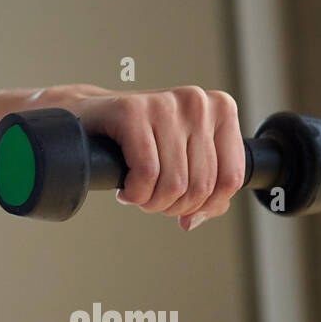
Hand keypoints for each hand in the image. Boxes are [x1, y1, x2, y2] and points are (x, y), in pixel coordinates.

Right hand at [65, 85, 246, 230]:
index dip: (206, 206)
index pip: (230, 177)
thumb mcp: (184, 156)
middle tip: (152, 201)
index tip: (183, 209)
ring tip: (138, 195)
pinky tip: (126, 189)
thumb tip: (196, 219)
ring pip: (174, 183)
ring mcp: (165, 104)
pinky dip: (135, 193)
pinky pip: (146, 173)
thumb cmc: (139, 138)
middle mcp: (197, 102)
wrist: (89, 115)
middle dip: (173, 206)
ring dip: (151, 202)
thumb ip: (206, 186)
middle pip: (200, 185)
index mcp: (221, 109)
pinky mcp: (132, 111)